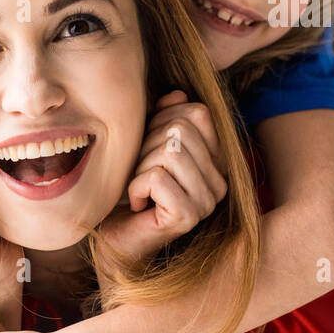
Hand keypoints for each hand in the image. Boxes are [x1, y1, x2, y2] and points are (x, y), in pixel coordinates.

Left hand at [97, 90, 227, 271]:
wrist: (113, 239)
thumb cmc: (127, 192)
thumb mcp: (144, 146)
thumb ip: (164, 119)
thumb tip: (176, 93)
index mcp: (216, 161)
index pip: (196, 112)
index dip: (159, 123)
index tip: (146, 152)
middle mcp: (220, 182)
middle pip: (179, 131)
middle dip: (145, 148)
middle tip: (137, 176)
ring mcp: (207, 201)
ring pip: (169, 153)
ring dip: (139, 169)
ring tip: (138, 191)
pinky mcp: (188, 217)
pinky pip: (155, 178)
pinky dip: (134, 187)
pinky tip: (136, 205)